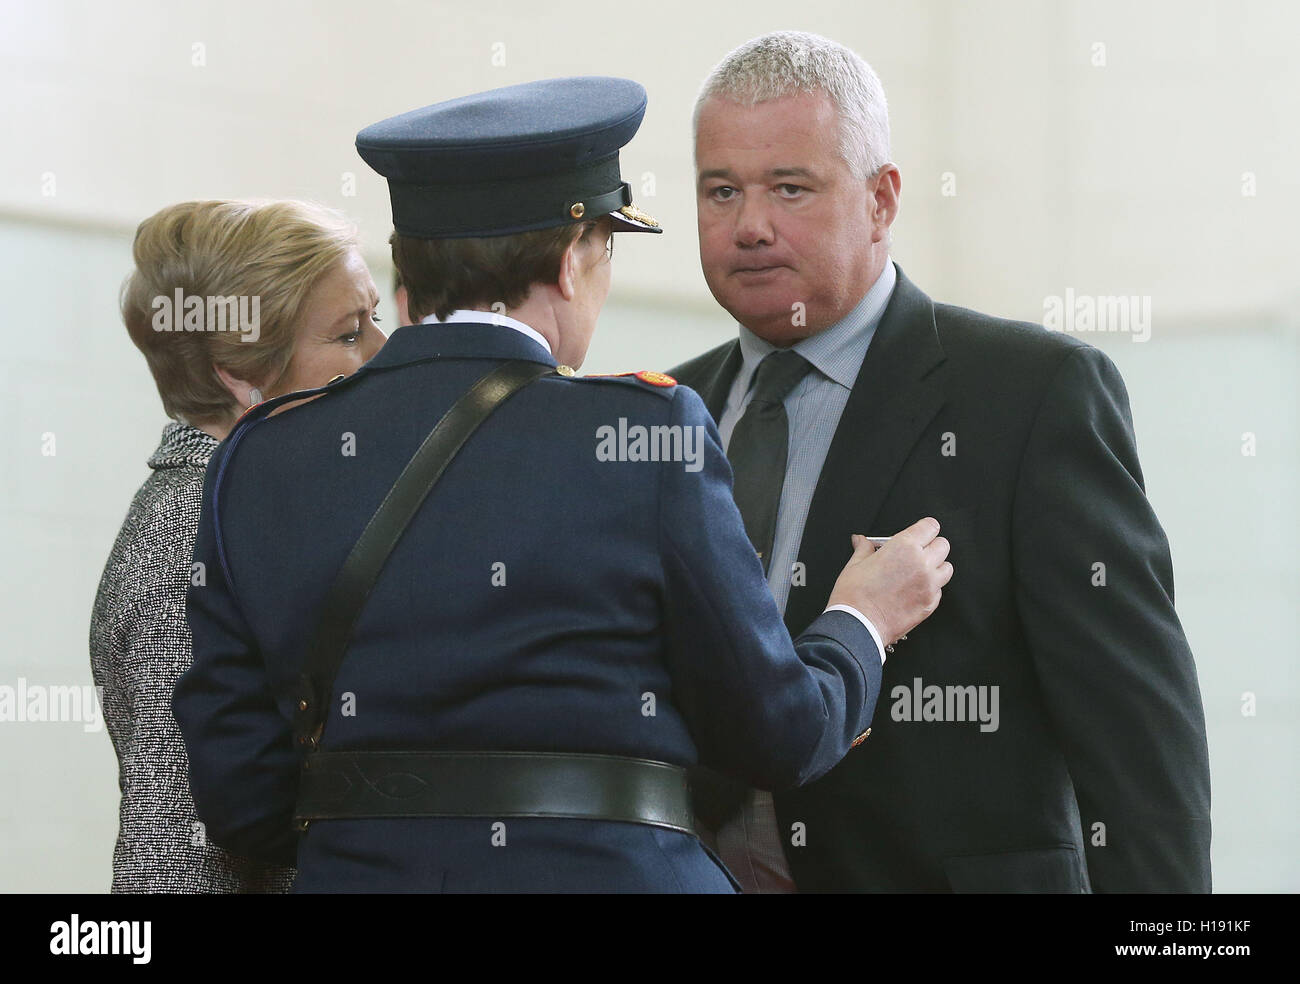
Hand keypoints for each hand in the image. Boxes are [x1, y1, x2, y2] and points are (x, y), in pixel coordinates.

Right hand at [826, 517, 952, 645]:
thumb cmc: (854, 596)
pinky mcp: (931, 603)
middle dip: (931, 546)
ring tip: (917, 573)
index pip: (930, 526)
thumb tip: (861, 540)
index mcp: (903, 547)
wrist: (858, 626)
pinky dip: (931, 588)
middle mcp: (921, 563)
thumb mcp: (855, 564)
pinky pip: (940, 589)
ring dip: (935, 567)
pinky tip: (913, 591)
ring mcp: (929, 584)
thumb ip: (864, 548)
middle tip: (915, 553)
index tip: (920, 533)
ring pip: (946, 567)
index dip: (924, 529)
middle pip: (943, 545)